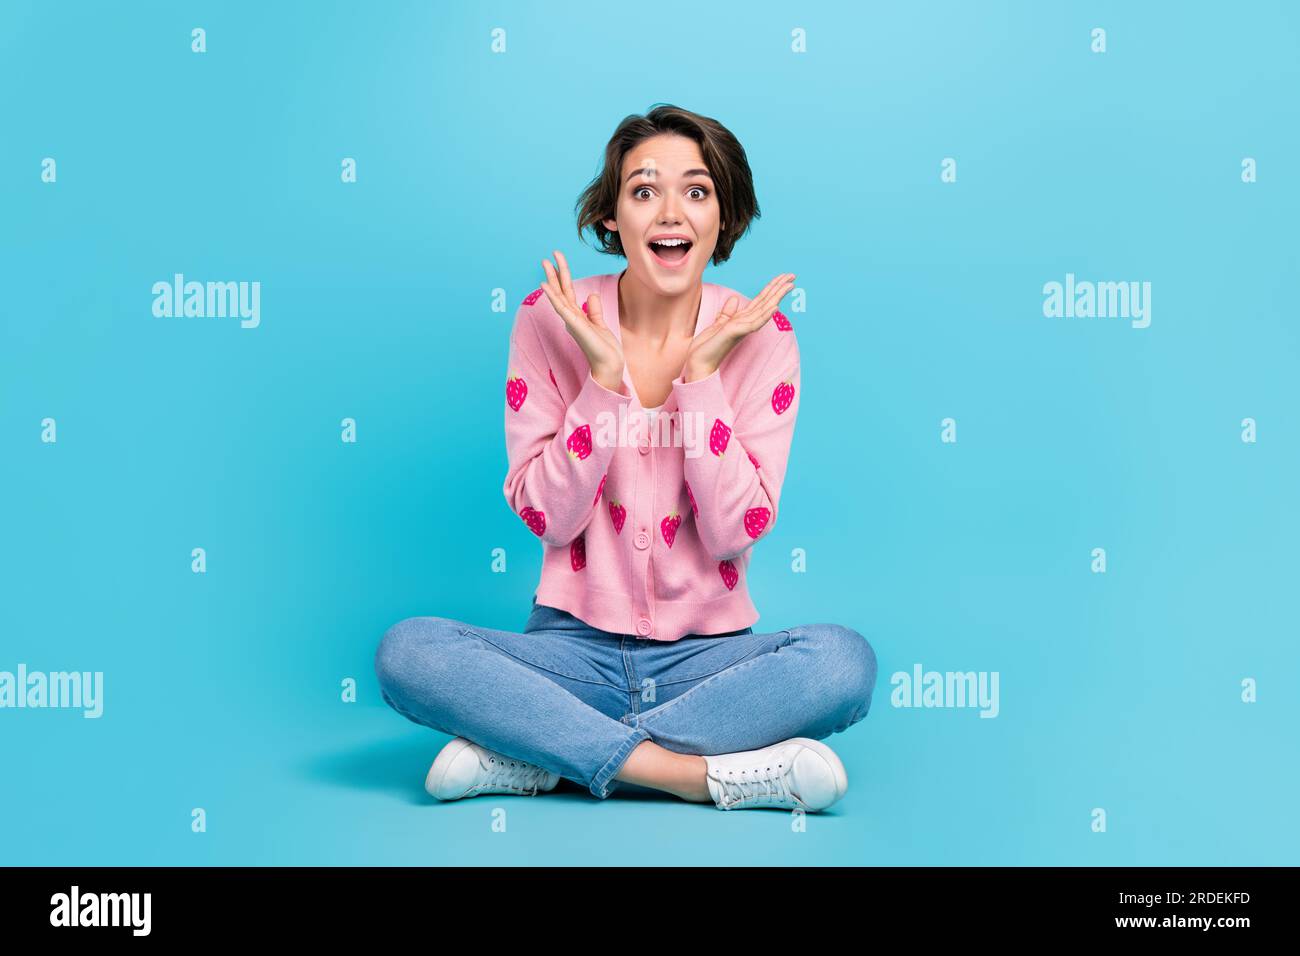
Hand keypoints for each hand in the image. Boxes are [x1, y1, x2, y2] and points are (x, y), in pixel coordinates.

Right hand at [539, 250, 624, 391]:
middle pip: (560, 290)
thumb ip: (593, 309)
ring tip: (545, 263)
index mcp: (576, 315)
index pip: (567, 292)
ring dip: (551, 279)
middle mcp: (571, 317)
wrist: (609, 363)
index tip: (558, 260)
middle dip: (554, 273)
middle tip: (547, 257)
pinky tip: (545, 286)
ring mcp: (571, 321)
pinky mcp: (575, 325)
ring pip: (558, 295)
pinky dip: (553, 296)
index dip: (562, 276)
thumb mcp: (599, 323)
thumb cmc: (603, 348)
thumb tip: (590, 294)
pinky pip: (562, 308)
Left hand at [681, 273, 794, 381]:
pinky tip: (775, 306)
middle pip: (766, 302)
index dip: (771, 287)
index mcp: (742, 319)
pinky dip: (765, 314)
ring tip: (789, 285)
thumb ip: (728, 313)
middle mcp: (746, 323)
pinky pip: (754, 323)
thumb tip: (735, 299)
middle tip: (792, 275)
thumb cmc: (708, 347)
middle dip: (779, 288)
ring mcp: (743, 328)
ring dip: (777, 297)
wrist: (699, 362)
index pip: (760, 300)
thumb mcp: (718, 324)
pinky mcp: (736, 333)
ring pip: (764, 309)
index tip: (783, 277)